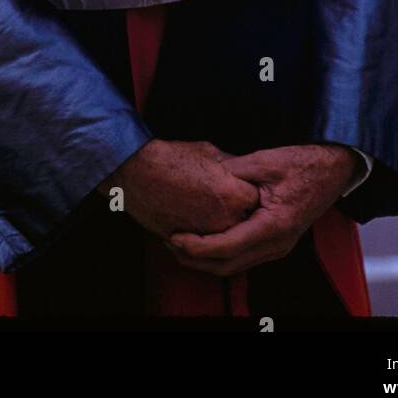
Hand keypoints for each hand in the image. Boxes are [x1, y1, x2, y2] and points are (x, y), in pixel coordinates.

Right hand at [99, 138, 258, 240]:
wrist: (140, 173)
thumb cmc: (175, 159)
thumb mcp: (211, 153)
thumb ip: (235, 168)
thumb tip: (248, 174)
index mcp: (236, 196)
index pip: (258, 199)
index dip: (248, 190)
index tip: (241, 184)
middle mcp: (226, 220)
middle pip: (245, 220)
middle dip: (238, 210)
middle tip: (223, 196)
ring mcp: (208, 235)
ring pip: (227, 234)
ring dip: (222, 224)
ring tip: (207, 205)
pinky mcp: (190, 244)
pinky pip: (206, 242)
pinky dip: (204, 233)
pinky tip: (194, 216)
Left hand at [165, 143, 359, 276]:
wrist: (334, 168)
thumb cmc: (304, 163)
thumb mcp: (265, 161)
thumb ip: (233, 173)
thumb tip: (204, 179)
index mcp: (274, 225)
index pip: (226, 247)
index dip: (196, 246)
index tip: (174, 236)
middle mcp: (277, 244)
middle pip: (227, 265)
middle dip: (195, 259)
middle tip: (168, 242)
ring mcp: (279, 247)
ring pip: (235, 266)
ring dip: (206, 260)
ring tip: (181, 243)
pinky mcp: (277, 243)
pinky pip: (244, 257)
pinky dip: (221, 254)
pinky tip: (205, 239)